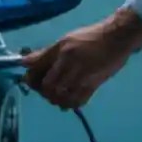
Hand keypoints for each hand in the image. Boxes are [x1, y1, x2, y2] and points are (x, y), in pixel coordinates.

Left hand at [20, 8, 141, 109]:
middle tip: (46, 90)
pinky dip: (70, 104)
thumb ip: (45, 53)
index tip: (32, 81)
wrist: (117, 38)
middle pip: (48, 87)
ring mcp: (82, 75)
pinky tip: (69, 100)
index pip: (37, 69)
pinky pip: (78, 101)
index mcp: (61, 51)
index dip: (31, 79)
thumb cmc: (90, 37)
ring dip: (56, 99)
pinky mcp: (94, 84)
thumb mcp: (65, 40)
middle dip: (43, 92)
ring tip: (57, 96)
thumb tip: (24, 61)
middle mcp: (70, 64)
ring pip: (61, 96)